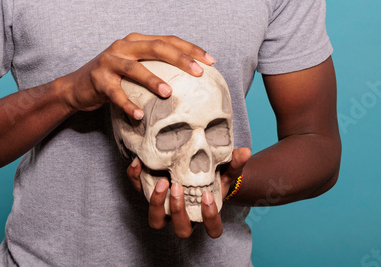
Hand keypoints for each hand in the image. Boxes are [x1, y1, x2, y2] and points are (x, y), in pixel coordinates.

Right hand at [59, 33, 214, 118]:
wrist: (77, 87)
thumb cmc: (114, 78)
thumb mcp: (134, 67)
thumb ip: (156, 66)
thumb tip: (191, 78)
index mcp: (136, 41)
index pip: (167, 40)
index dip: (190, 48)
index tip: (211, 61)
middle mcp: (123, 46)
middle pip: (155, 47)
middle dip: (179, 58)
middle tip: (199, 72)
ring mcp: (109, 61)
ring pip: (134, 68)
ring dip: (152, 80)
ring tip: (169, 92)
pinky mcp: (98, 79)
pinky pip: (115, 93)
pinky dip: (128, 104)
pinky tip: (140, 116)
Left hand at [126, 147, 251, 238]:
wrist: (195, 166)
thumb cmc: (213, 174)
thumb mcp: (226, 169)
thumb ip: (234, 163)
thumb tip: (245, 151)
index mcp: (205, 214)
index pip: (212, 229)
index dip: (209, 218)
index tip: (206, 196)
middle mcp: (185, 217)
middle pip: (182, 229)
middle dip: (178, 211)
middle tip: (177, 187)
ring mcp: (165, 209)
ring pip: (156, 221)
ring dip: (156, 203)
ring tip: (161, 181)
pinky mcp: (149, 194)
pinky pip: (138, 192)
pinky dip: (135, 179)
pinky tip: (138, 164)